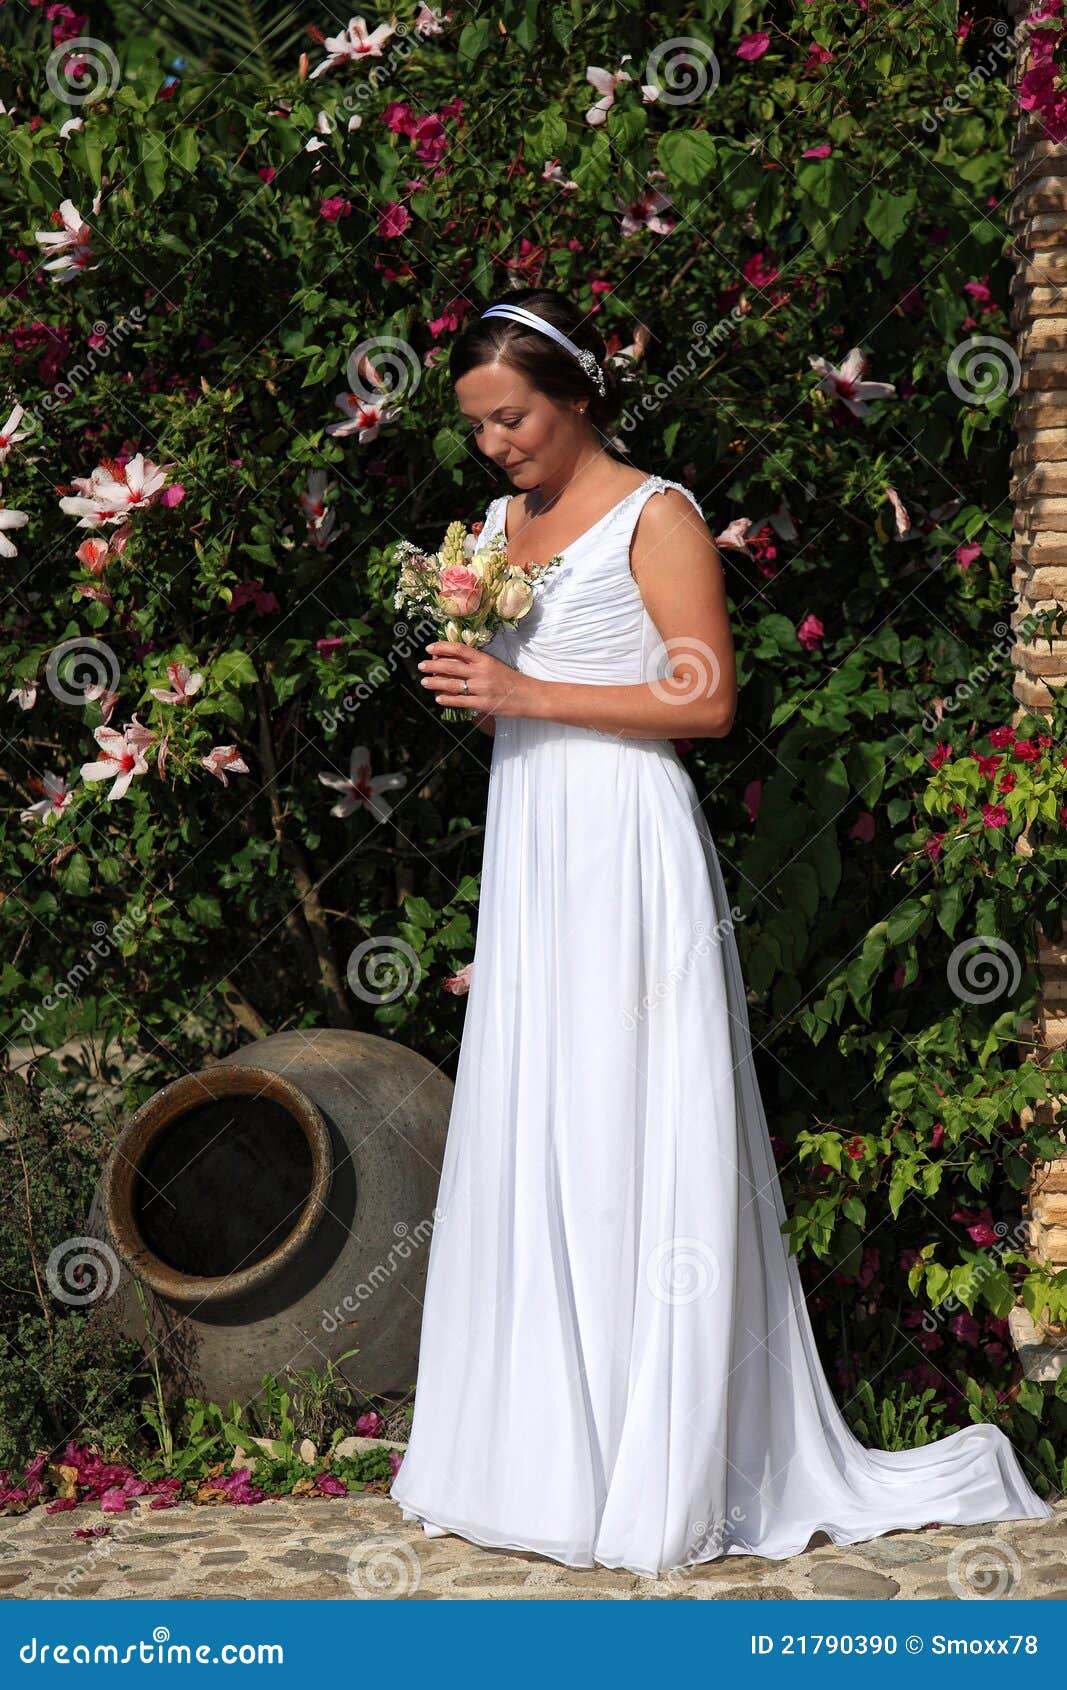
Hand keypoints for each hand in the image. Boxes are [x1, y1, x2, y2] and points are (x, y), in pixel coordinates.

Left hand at [418, 642, 536, 719]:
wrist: (530, 696)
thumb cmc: (512, 680)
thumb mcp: (495, 665)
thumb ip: (477, 663)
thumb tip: (454, 661)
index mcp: (485, 659)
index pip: (460, 649)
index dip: (442, 647)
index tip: (429, 648)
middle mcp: (482, 672)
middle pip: (451, 666)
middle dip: (433, 665)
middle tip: (421, 665)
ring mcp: (481, 688)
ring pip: (452, 684)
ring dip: (435, 683)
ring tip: (424, 682)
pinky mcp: (483, 704)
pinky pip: (460, 701)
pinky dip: (447, 699)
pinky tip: (438, 698)